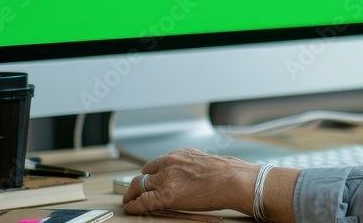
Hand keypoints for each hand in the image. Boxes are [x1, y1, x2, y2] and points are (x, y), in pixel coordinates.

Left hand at [121, 148, 256, 214]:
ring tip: (129, 200)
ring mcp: (166, 178)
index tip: (149, 179)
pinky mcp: (165, 195)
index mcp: (180, 154)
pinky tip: (131, 208)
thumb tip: (190, 176)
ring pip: (139, 184)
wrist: (232, 180)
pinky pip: (142, 201)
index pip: (157, 163)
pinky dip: (133, 205)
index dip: (151, 173)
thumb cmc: (227, 173)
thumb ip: (191, 166)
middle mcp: (170, 162)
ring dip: (132, 193)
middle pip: (145, 172)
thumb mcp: (205, 162)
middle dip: (139, 182)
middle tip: (134, 190)